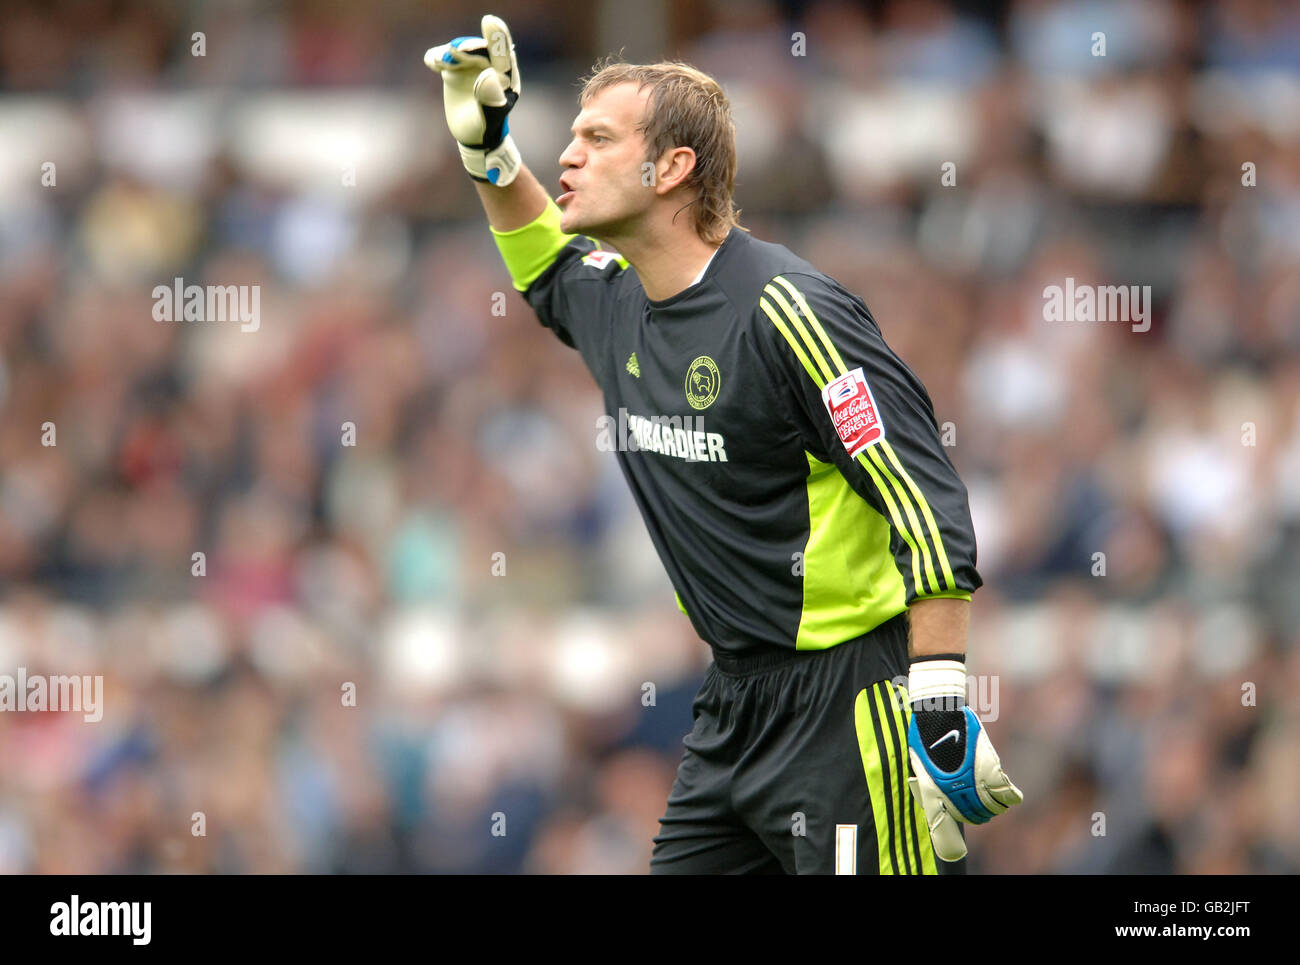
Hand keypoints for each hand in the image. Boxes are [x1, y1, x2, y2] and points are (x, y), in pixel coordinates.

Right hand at [424, 14, 521, 184]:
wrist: (472, 135)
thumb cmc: (485, 128)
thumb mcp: (490, 118)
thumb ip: (491, 99)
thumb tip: (487, 75)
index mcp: (506, 77)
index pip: (503, 54)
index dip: (496, 37)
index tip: (489, 21)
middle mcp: (490, 66)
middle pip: (478, 49)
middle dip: (465, 48)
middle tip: (451, 54)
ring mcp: (472, 65)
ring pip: (459, 50)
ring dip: (448, 53)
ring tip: (438, 63)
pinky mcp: (456, 68)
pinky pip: (443, 56)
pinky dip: (436, 57)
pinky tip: (433, 65)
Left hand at [907, 704, 1022, 861]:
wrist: (936, 711)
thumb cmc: (926, 733)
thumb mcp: (920, 761)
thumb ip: (930, 781)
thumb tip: (940, 796)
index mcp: (933, 789)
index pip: (944, 822)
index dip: (951, 836)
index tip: (957, 844)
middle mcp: (953, 789)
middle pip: (972, 815)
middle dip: (978, 816)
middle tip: (982, 812)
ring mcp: (972, 779)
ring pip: (990, 807)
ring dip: (994, 808)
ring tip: (994, 804)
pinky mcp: (989, 768)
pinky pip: (1006, 793)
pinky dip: (1011, 796)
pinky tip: (1012, 796)